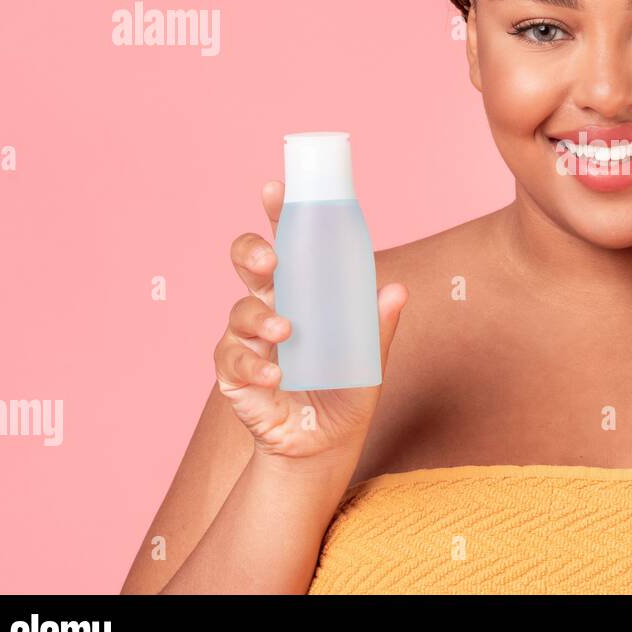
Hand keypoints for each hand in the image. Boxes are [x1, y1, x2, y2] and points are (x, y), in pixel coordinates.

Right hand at [213, 180, 408, 462]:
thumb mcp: (370, 356)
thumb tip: (398, 291)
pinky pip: (233, 360)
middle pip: (247, 264)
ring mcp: (248, 339)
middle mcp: (270, 306)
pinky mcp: (234, 374)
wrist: (325, 443)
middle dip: (252, 253)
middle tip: (270, 261)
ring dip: (259, 317)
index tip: (276, 188)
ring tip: (286, 332)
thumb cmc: (346, 389)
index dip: (279, 214)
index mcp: (302, 290)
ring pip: (238, 310)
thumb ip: (380, 326)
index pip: (288, 242)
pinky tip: (275, 376)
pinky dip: (253, 366)